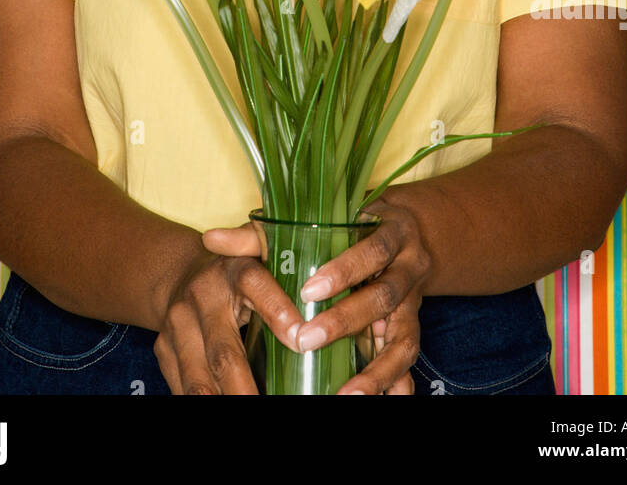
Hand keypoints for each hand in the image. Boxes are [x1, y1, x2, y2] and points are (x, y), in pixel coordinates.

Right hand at [154, 236, 305, 394]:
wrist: (178, 274)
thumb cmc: (234, 271)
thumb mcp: (256, 252)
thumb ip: (280, 255)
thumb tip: (311, 280)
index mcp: (233, 269)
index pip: (255, 284)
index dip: (278, 312)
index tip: (301, 341)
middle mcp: (201, 296)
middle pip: (224, 353)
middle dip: (246, 388)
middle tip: (273, 403)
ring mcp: (178, 326)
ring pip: (199, 380)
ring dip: (224, 400)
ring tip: (252, 411)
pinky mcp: (164, 350)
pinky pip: (183, 388)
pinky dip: (206, 402)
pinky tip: (226, 404)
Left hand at [203, 194, 431, 395]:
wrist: (406, 235)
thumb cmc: (348, 231)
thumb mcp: (316, 224)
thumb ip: (263, 234)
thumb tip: (211, 238)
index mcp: (390, 233)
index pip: (371, 250)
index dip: (345, 270)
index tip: (308, 290)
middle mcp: (409, 269)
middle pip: (384, 297)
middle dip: (347, 321)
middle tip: (307, 341)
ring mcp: (414, 305)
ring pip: (403, 339)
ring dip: (377, 370)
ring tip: (346, 394)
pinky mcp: (411, 332)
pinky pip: (409, 364)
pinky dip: (396, 386)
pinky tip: (383, 403)